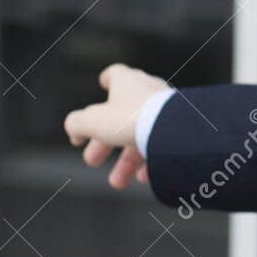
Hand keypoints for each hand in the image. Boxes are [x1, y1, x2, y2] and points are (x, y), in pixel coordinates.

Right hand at [63, 63, 169, 188]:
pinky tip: (144, 177)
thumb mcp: (93, 121)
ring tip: (117, 182)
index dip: (108, 79)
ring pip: (142, 136)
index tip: (103, 83)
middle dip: (104, 143)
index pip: (117, 74)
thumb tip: (75, 130)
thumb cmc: (133, 118)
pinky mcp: (181, 128)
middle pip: (122, 117)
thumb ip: (77, 124)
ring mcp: (168, 110)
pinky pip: (163, 145)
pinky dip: (150, 162)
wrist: (177, 129)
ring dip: (127, 162)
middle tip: (92, 161)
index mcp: (129, 83)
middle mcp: (150, 93)